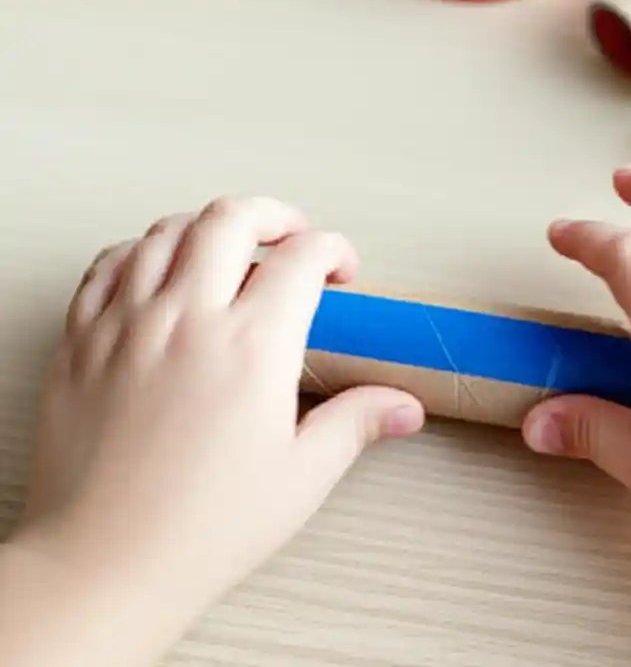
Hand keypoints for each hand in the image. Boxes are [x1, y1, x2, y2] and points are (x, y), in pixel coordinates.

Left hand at [9, 197, 423, 638]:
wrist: (104, 562)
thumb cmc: (201, 529)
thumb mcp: (301, 476)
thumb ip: (355, 423)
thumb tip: (404, 406)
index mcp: (252, 346)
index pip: (303, 258)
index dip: (334, 250)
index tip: (342, 270)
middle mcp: (187, 319)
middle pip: (231, 219)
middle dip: (274, 215)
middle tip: (292, 236)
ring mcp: (126, 324)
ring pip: (166, 231)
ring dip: (207, 225)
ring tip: (228, 246)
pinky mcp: (80, 342)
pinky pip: (108, 266)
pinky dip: (140, 252)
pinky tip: (156, 271)